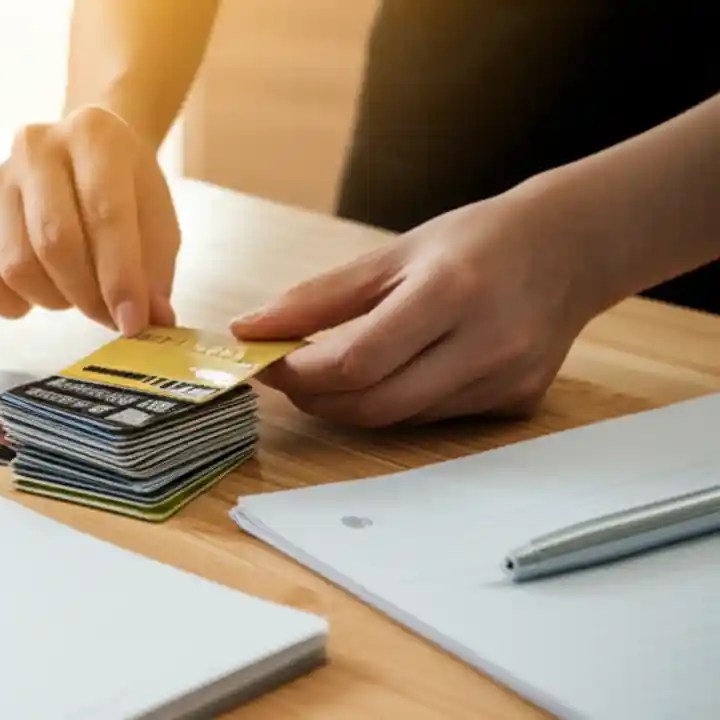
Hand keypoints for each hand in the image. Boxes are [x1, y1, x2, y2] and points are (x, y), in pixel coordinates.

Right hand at [0, 106, 180, 334]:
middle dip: (86, 295)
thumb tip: (154, 320)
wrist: (84, 155)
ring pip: (16, 266)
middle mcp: (36, 147)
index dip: (120, 277)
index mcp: (93, 135)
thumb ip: (155, 269)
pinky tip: (35, 297)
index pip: (104, 214)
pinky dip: (10, 304)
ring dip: (52, 299)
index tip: (134, 323)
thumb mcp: (156, 217)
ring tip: (75, 293)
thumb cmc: (125, 189)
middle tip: (108, 316)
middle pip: (54, 241)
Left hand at [231, 191, 610, 426]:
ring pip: (401, 417)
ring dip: (352, 402)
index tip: (264, 360)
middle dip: (316, 398)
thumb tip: (249, 327)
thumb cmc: (476, 242)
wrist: (571, 247)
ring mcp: (506, 379)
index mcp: (451, 292)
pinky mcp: (517, 402)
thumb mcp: (394, 254)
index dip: (299, 371)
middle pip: (375, 404)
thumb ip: (319, 297)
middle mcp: (486, 342)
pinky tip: (395, 371)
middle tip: (288, 375)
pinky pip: (433, 417)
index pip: (357, 360)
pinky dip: (397, 401)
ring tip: (331, 370)